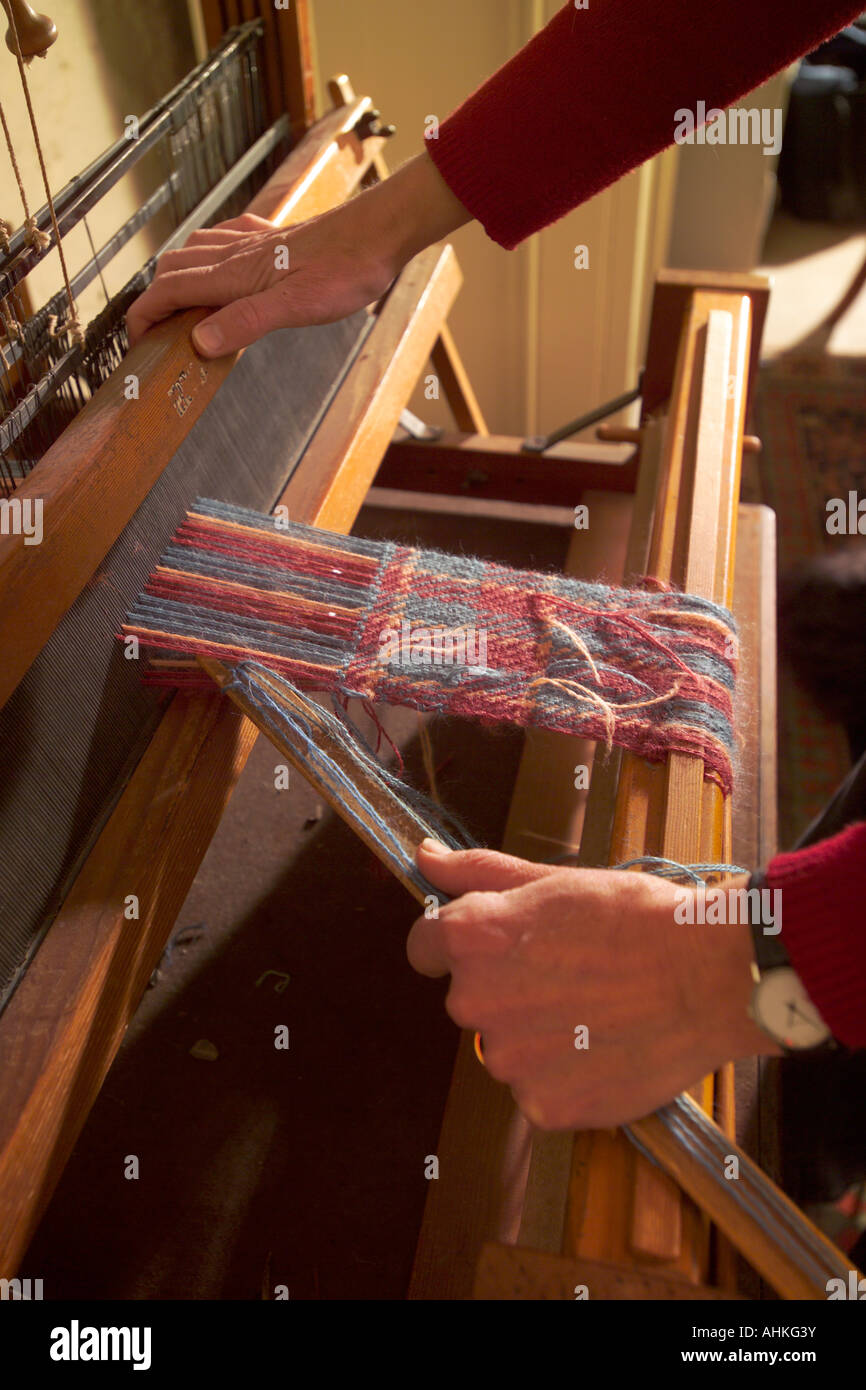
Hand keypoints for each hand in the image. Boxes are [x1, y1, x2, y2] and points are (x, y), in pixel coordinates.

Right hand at [126, 152, 471, 353]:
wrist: (380, 232)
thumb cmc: (346, 270)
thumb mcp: (296, 307)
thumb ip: (245, 323)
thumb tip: (198, 341)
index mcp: (235, 274)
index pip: (170, 291)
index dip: (144, 317)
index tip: (134, 343)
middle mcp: (236, 253)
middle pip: (173, 270)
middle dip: (154, 299)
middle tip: (154, 333)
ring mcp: (253, 241)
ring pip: (195, 252)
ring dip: (177, 277)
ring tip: (179, 307)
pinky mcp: (273, 236)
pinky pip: (224, 240)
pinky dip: (206, 256)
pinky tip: (220, 268)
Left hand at [407, 843, 778, 1129]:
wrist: (708, 975)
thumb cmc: (635, 918)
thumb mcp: (552, 880)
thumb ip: (477, 873)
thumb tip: (425, 859)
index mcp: (471, 939)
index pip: (423, 947)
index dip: (458, 944)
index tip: (495, 948)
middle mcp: (475, 1001)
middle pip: (472, 1000)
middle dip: (509, 989)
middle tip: (571, 973)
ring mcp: (508, 1061)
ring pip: (508, 1049)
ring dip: (539, 1036)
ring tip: (597, 1010)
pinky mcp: (544, 1106)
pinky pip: (541, 1091)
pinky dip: (568, 1077)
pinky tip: (607, 1047)